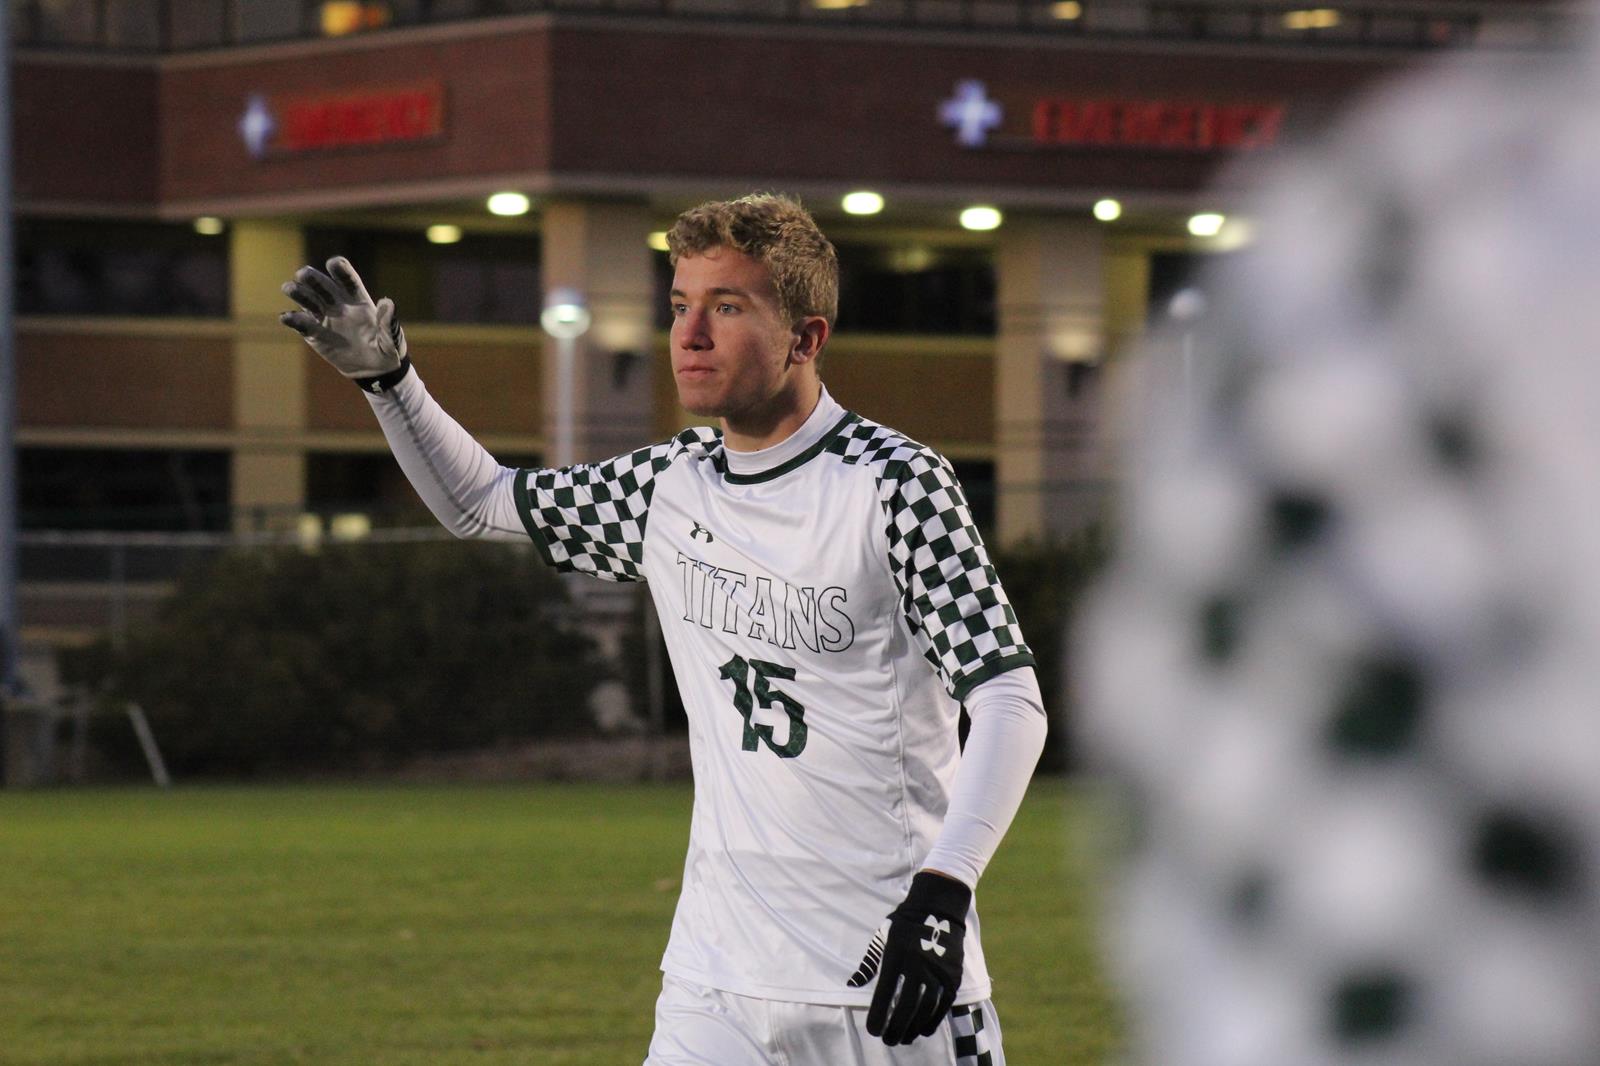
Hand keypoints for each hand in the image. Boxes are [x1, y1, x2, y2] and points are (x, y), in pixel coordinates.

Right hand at [280, 257, 405, 378]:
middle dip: (313, 278)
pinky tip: (286, 317)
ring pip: (308, 300)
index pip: (348, 280)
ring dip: (298, 293)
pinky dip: (294, 320)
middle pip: (323, 286)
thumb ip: (388, 322)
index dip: (341, 270)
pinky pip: (302, 325)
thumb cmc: (387, 350)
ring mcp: (325, 318)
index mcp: (359, 300)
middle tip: (303, 274)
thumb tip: (388, 303)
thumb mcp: (391, 338)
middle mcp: (339, 304)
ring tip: (289, 288)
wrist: (374, 370)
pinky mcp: (315, 334)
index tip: (333, 262)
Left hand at [847, 870, 970, 1044]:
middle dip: (896, 1028)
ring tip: (904, 1038)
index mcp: (896, 955)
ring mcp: (937, 970)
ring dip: (913, 1028)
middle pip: (906, 1006)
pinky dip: (933, 1020)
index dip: (879, 1016)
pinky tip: (923, 1030)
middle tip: (888, 1040)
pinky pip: (943, 1004)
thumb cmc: (904, 923)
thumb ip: (868, 963)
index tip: (873, 1030)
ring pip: (926, 1009)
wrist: (938, 907)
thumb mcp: (881, 937)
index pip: (885, 993)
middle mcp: (917, 964)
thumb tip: (851, 983)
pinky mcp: (953, 975)